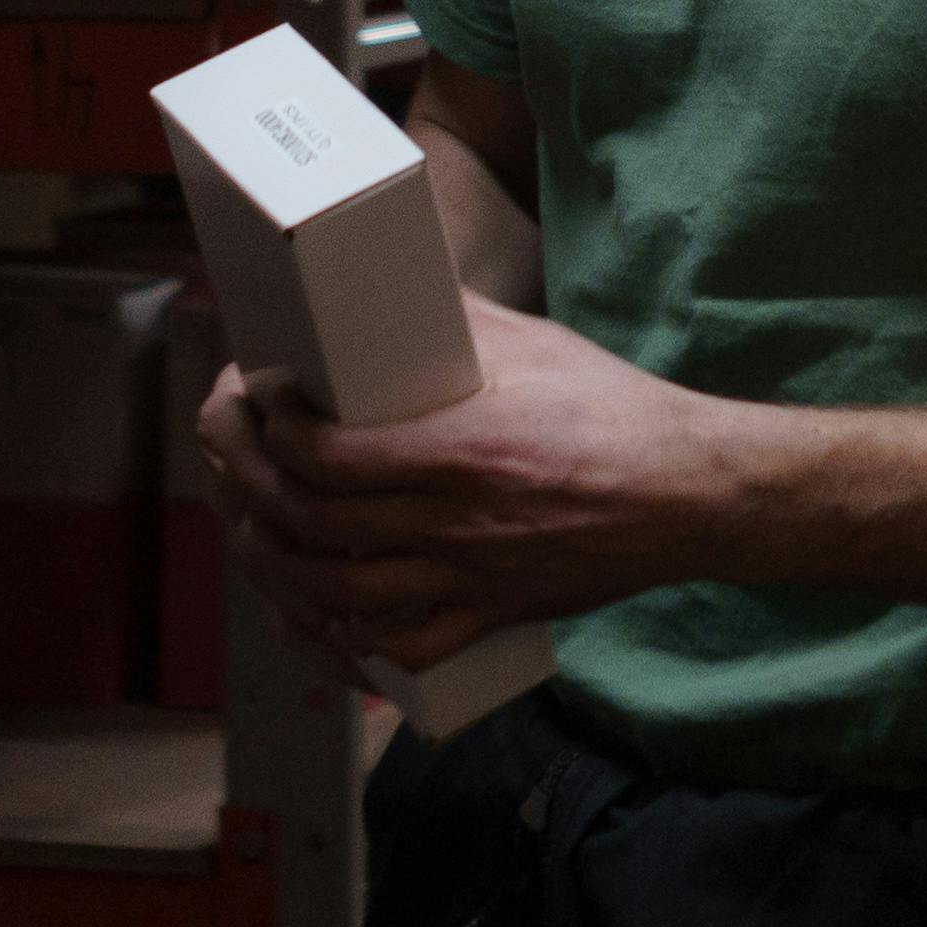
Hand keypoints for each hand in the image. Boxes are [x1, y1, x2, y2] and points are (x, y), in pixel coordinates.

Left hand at [188, 304, 745, 663]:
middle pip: (317, 524)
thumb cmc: (613, 410)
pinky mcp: (493, 613)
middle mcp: (457, 522)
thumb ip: (458, 319)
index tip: (263, 400)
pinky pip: (404, 646)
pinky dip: (351, 636)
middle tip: (238, 454)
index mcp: (461, 449)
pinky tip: (325, 612)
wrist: (688, 491)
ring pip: (341, 593)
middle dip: (255, 488)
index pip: (329, 455)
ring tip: (258, 528)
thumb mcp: (532, 344)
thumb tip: (398, 281)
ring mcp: (472, 577)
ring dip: (280, 565)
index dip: (275, 430)